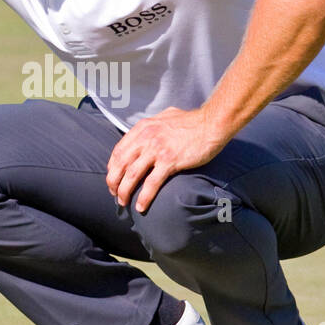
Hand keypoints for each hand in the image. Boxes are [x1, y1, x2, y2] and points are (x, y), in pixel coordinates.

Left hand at [105, 107, 229, 212]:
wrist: (211, 123)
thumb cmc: (192, 121)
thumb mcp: (165, 117)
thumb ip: (153, 125)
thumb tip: (149, 131)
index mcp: (142, 128)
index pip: (118, 150)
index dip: (112, 168)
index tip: (113, 179)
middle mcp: (146, 138)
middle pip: (120, 164)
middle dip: (113, 182)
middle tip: (115, 194)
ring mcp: (157, 149)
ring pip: (132, 175)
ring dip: (124, 192)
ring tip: (123, 202)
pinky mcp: (170, 161)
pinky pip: (152, 183)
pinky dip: (144, 197)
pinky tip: (141, 207)